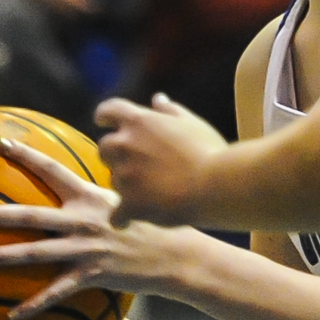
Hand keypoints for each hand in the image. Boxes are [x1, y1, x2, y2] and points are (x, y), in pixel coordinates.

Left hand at [0, 141, 197, 317]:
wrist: (178, 254)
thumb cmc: (153, 225)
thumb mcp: (128, 199)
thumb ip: (101, 190)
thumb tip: (82, 182)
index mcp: (89, 196)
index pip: (52, 169)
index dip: (25, 155)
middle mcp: (84, 219)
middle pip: (31, 215)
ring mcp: (87, 248)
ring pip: (36, 253)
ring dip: (2, 257)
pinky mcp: (94, 274)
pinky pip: (57, 292)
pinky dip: (34, 305)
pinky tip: (12, 315)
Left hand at [93, 92, 229, 224]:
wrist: (215, 186)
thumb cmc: (208, 151)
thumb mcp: (192, 124)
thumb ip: (170, 110)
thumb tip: (157, 98)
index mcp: (139, 121)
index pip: (108, 110)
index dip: (104, 116)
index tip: (104, 122)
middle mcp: (124, 145)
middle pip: (105, 147)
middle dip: (117, 155)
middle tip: (139, 164)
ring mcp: (124, 175)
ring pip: (114, 180)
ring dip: (127, 183)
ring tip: (152, 191)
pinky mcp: (129, 203)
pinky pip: (117, 214)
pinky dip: (123, 217)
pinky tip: (130, 221)